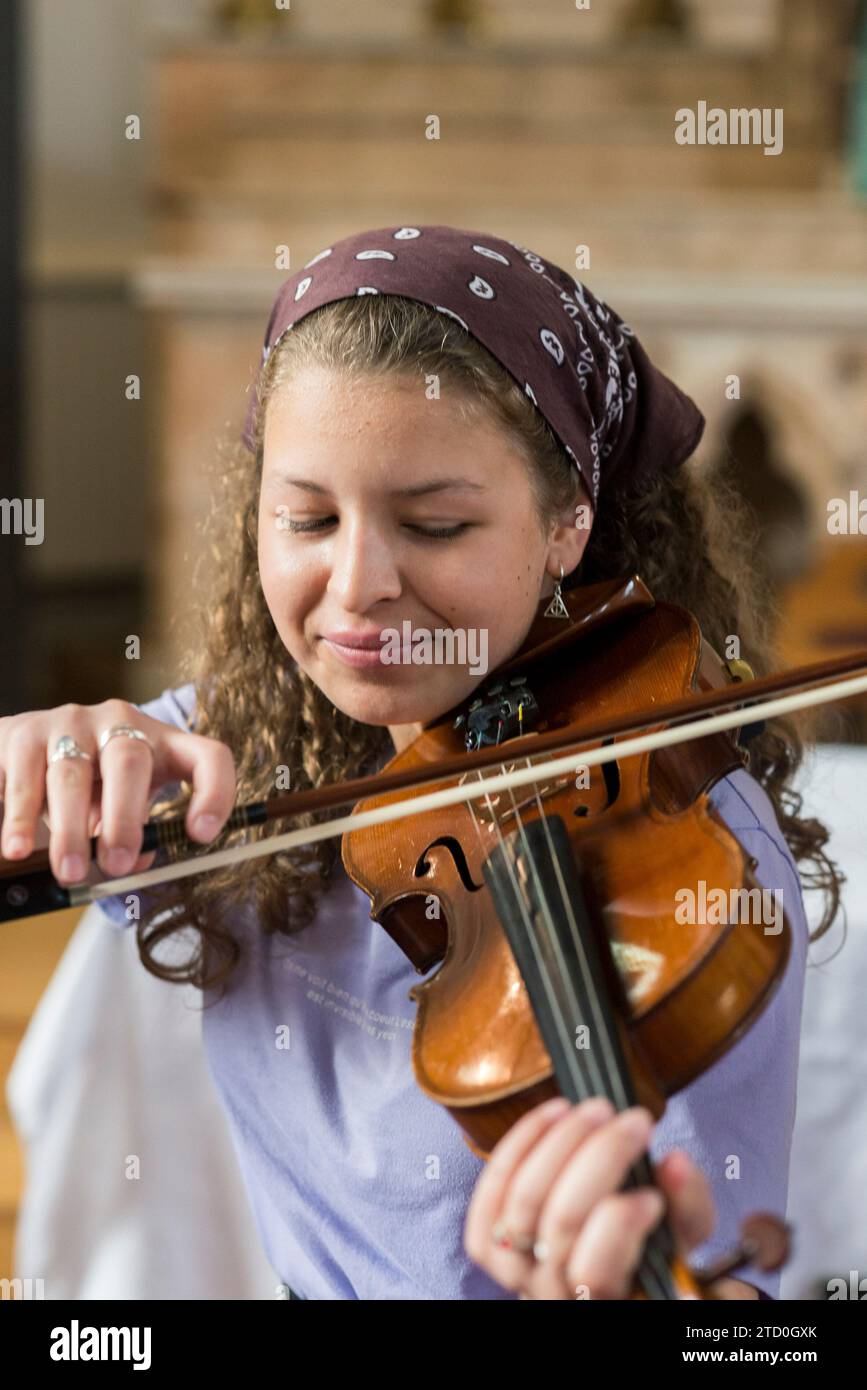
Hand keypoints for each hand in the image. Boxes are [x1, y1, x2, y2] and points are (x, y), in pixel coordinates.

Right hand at [0, 699, 235, 885]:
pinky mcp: (25, 733)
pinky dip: (20, 818)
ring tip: (70, 870)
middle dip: (124, 819)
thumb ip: (135, 834)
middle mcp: (120, 723)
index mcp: (162, 742)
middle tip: (117, 864)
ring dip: (71, 828)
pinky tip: (18, 847)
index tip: (201, 834)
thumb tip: (137, 863)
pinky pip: (24, 778)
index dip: (214, 793)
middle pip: (130, 762)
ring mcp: (71, 722)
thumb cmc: (90, 786)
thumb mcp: (122, 807)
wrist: (25, 748)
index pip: (208, 756)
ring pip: (73, 773)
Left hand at [464, 1095, 715, 1299]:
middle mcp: (551, 1292)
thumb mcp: (682, 1239)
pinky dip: (520, 1144)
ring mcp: (514, 1269)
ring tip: (598, 1109)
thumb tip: (675, 1162)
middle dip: (602, 1157)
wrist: (601, 1269)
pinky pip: (490, 1192)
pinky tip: (555, 1113)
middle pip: (560, 1220)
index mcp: (606, 1301)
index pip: (595, 1270)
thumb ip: (687, 1206)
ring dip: (562, 1140)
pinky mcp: (489, 1240)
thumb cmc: (646, 1251)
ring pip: (522, 1199)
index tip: (651, 1194)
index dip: (620, 1224)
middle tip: (636, 1121)